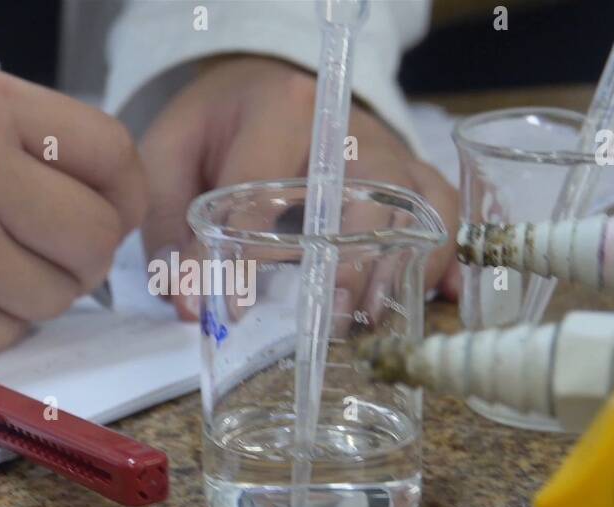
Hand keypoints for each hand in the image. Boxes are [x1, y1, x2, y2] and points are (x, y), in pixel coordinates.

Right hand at [0, 64, 145, 359]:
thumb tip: (120, 200)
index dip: (126, 193)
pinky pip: (15, 334)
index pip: (111, 153)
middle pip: (100, 234)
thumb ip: (35, 143)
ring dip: (36, 291)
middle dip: (87, 254)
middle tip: (48, 251)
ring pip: (63, 295)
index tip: (116, 211)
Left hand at [139, 56, 459, 320]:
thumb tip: (188, 300)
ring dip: (405, 263)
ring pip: (420, 203)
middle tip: (332, 314)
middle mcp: (347, 125)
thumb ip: (170, 224)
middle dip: (354, 258)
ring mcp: (387, 149)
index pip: (269, 187)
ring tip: (373, 316)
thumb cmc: (214, 125)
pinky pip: (443, 210)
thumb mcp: (170, 158)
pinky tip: (438, 298)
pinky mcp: (408, 172)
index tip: (235, 307)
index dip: (250, 252)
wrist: (258, 84)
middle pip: (370, 192)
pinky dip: (444, 256)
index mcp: (283, 109)